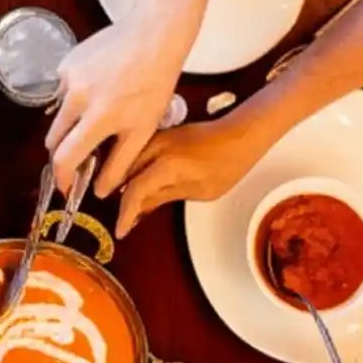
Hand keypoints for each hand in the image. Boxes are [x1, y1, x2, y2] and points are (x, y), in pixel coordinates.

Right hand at [44, 0, 217, 197]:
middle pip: (54, 139)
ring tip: (98, 111)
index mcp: (99, 118)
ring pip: (57, 115)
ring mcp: (68, 78)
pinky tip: (97, 88)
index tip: (65, 185)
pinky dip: (74, 97)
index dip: (61, 177)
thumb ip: (119, 163)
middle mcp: (77, 98)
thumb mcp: (143, 128)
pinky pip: (61, 90)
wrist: (154, 34)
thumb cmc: (155, 82)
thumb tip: (100, 191)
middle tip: (81, 153)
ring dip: (70, 122)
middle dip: (63, 151)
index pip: (65, 158)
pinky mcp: (66, 63)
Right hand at [114, 116, 265, 236]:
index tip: (121, 229)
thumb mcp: (200, 191)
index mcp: (167, 165)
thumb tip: (140, 209)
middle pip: (124, 177)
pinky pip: (137, 154)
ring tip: (128, 205)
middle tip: (124, 220)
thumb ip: (164, 197)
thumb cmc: (228, 163)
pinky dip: (133, 171)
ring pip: (127, 164)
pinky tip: (136, 184)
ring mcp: (157, 137)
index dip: (125, 214)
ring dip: (124, 184)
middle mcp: (157, 147)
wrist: (241, 133)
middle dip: (121, 200)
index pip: (134, 192)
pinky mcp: (160, 134)